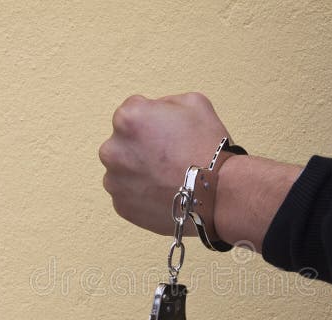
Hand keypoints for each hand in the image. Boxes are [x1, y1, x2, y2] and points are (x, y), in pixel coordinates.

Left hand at [99, 93, 230, 235]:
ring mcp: (114, 181)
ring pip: (123, 170)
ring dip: (139, 171)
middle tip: (168, 157)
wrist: (218, 194)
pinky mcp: (122, 205)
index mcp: (127, 119)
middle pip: (123, 143)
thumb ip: (165, 102)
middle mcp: (112, 150)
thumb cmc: (208, 148)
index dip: (154, 120)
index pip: (133, 111)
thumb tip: (156, 112)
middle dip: (141, 147)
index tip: (169, 132)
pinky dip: (141, 194)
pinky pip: (128, 195)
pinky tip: (163, 192)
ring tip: (166, 177)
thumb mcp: (194, 103)